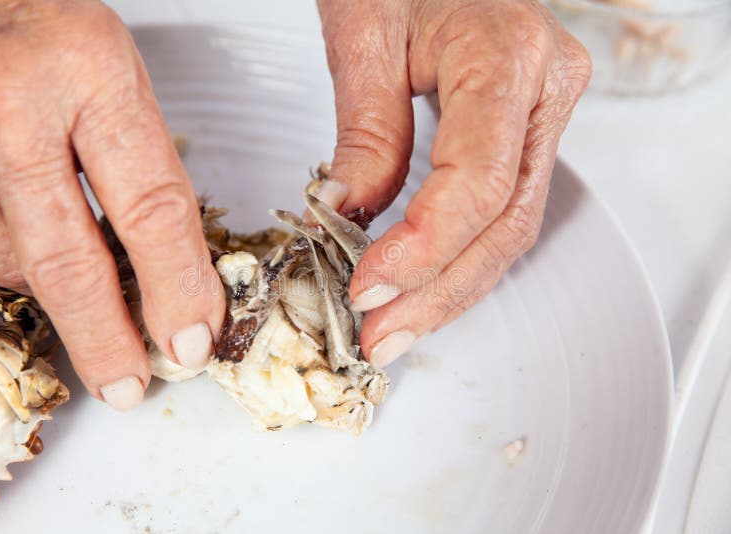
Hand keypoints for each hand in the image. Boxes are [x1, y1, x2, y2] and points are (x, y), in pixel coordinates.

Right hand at [0, 0, 225, 408]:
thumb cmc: (57, 38)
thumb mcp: (127, 85)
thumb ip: (149, 176)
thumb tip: (172, 279)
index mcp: (90, 76)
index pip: (150, 208)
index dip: (176, 288)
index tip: (192, 337)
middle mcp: (12, 113)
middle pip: (68, 260)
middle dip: (105, 336)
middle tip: (129, 383)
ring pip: (17, 264)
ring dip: (63, 296)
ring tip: (93, 299)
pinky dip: (18, 260)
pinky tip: (38, 239)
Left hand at [317, 0, 590, 366]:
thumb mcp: (365, 35)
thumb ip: (365, 131)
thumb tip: (348, 214)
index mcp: (507, 56)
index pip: (478, 182)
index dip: (423, 248)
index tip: (369, 288)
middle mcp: (544, 89)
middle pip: (505, 222)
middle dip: (438, 293)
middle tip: (380, 336)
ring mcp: (545, 112)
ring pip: (512, 229)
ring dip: (451, 290)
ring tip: (396, 329)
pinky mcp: (527, 130)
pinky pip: (504, 210)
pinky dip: (461, 259)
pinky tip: (424, 290)